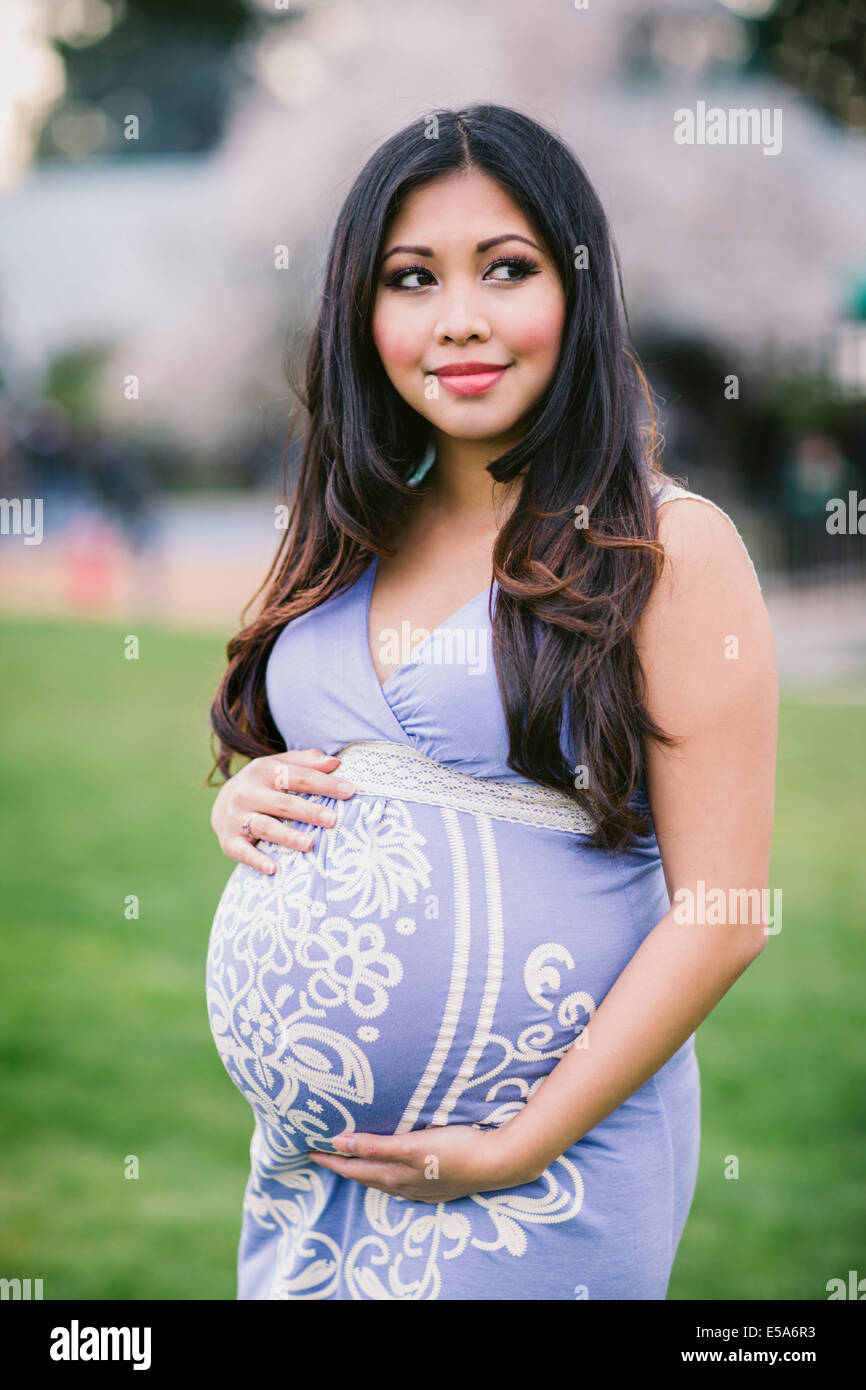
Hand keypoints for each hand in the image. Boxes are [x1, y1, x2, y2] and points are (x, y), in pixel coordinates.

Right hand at [210, 748, 356, 874]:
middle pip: (282, 803)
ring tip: (309, 844)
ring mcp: (236, 817)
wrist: (222, 802)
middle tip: (333, 820)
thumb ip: (307, 762)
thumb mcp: (280, 766)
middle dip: (308, 811)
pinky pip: (242, 851)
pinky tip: (273, 869)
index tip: (350, 791)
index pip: (298, 776)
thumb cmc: (264, 784)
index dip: (324, 783)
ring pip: (264, 826)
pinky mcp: (229, 841)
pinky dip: (256, 860)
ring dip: (287, 836)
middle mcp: (248, 792)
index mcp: (263, 771)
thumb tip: (335, 763)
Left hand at [307, 1124, 539, 1203]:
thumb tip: (340, 1142)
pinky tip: (392, 1169)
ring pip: (383, 1180)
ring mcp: (422, 1188)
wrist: (498, 1163)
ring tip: (351, 1159)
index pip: (353, 1169)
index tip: (309, 1151)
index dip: (330, 1160)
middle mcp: (404, 1186)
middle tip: (323, 1153)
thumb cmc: (455, 1149)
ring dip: (364, 1170)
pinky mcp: (436, 1184)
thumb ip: (376, 1146)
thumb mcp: (412, 1145)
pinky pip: (401, 1182)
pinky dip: (386, 1173)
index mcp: (395, 1176)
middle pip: (365, 1177)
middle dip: (342, 1166)